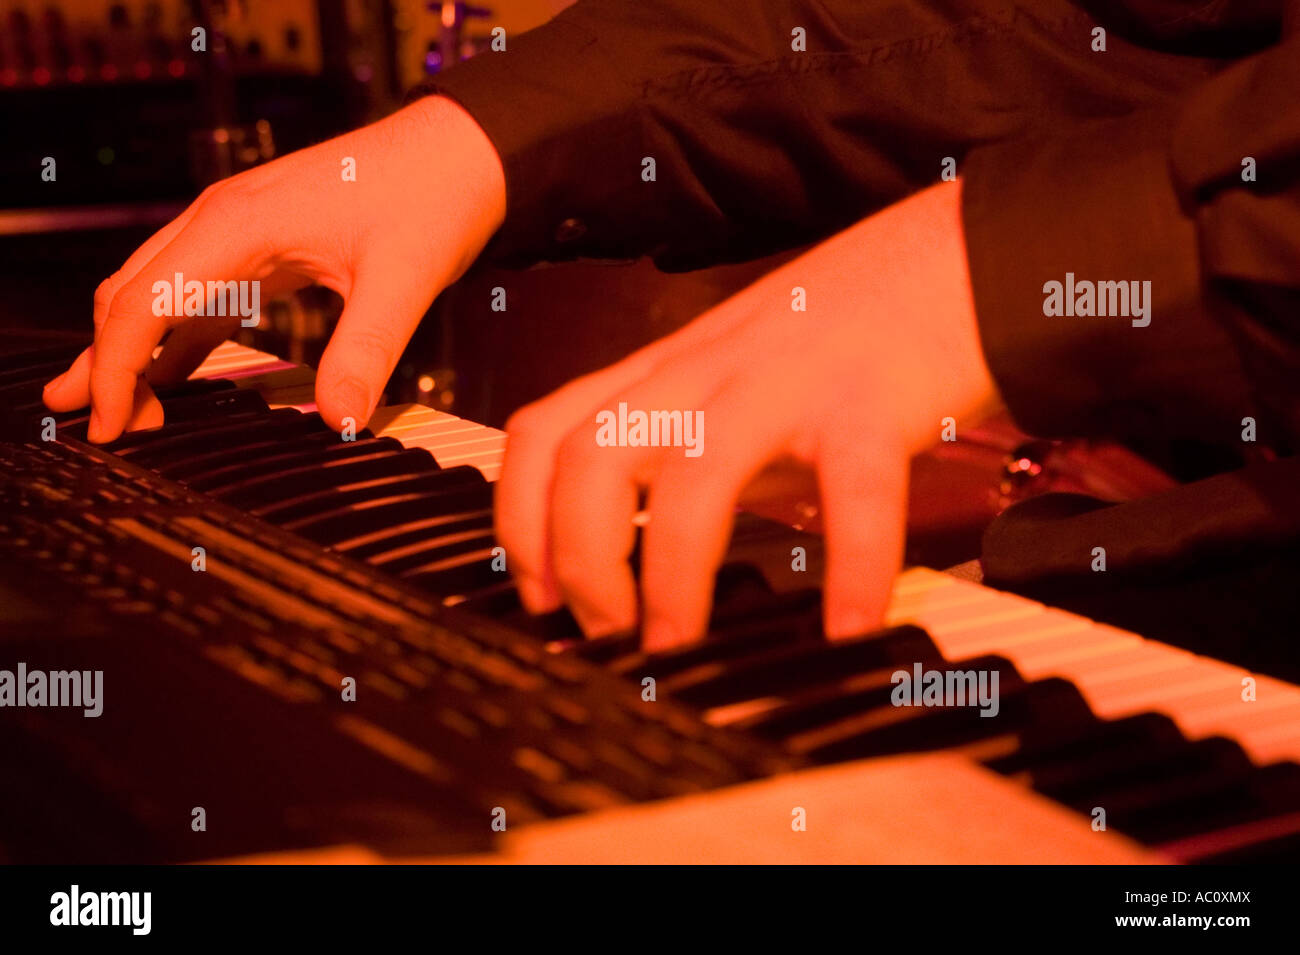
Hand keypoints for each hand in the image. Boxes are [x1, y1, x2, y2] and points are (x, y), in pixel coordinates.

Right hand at [43, 96, 505, 442]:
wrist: (457, 152)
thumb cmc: (430, 199)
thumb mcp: (404, 280)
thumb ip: (366, 352)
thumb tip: (338, 419)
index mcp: (237, 225)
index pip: (140, 304)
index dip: (113, 370)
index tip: (112, 427)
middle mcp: (222, 221)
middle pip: (130, 295)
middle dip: (105, 363)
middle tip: (104, 431)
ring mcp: (237, 230)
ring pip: (155, 292)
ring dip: (132, 350)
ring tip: (121, 412)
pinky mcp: (261, 244)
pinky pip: (198, 294)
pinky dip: (172, 337)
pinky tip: (168, 375)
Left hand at [497, 179, 998, 649]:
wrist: (957, 252)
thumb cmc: (847, 327)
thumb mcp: (734, 378)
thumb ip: (688, 443)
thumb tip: (645, 543)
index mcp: (668, 369)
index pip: (544, 429)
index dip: (520, 519)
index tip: (539, 594)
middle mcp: (707, 371)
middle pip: (587, 458)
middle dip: (575, 562)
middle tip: (606, 630)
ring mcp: (787, 383)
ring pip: (690, 482)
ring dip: (671, 583)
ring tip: (681, 648)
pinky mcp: (872, 402)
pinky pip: (852, 497)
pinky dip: (850, 574)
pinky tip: (849, 628)